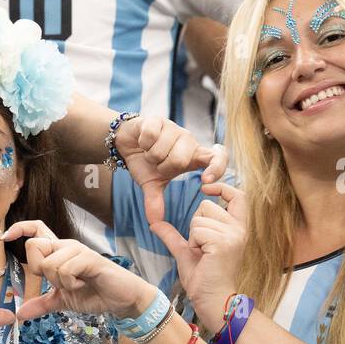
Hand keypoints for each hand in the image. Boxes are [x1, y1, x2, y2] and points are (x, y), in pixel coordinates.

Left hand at [6, 220, 155, 321]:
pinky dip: (70, 284)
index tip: (5, 237)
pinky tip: (82, 285)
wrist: (121, 299)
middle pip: (35, 245)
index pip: (35, 228)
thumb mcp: (62, 301)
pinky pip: (65, 269)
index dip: (19, 228)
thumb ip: (41, 304)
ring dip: (59, 282)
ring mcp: (78, 251)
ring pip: (49, 263)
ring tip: (75, 285)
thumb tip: (19, 314)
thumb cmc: (94, 294)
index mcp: (57, 251)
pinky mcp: (89, 259)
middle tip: (56, 282)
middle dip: (38, 270)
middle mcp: (66, 246)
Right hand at [113, 116, 227, 229]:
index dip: (217, 168)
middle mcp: (188, 140)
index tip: (205, 182)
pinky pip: (151, 136)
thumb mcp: (152, 184)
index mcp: (193, 156)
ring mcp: (174, 128)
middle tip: (156, 164)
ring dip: (150, 155)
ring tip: (148, 151)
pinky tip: (142, 141)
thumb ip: (156, 202)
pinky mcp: (159, 119)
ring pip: (163, 149)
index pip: (218, 158)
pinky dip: (143, 142)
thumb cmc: (145, 162)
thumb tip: (154, 224)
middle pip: (180, 160)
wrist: (126, 143)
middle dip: (162, 167)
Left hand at [153, 181, 247, 328]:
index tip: (206, 187)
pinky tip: (202, 257)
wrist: (211, 298)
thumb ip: (172, 235)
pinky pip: (196, 230)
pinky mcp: (223, 242)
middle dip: (195, 225)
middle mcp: (239, 229)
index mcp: (236, 228)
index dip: (222, 187)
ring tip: (202, 254)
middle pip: (206, 206)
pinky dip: (192, 243)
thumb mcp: (186, 251)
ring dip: (193, 237)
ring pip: (199, 218)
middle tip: (201, 248)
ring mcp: (233, 235)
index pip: (238, 196)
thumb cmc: (203, 278)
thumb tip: (153, 223)